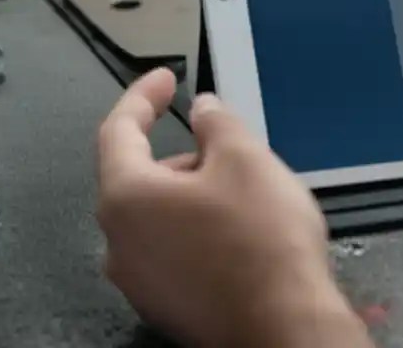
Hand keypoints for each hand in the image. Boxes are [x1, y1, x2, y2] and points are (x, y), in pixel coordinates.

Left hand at [95, 69, 371, 347]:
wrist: (284, 324)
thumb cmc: (262, 242)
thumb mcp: (246, 158)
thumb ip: (217, 123)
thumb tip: (204, 110)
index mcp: (126, 197)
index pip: (118, 130)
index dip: (143, 96)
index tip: (165, 80)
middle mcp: (118, 242)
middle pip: (142, 178)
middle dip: (187, 158)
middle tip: (236, 154)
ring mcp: (138, 281)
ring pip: (160, 218)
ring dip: (195, 198)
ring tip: (249, 201)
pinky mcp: (164, 306)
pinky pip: (173, 252)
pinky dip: (199, 234)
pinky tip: (243, 237)